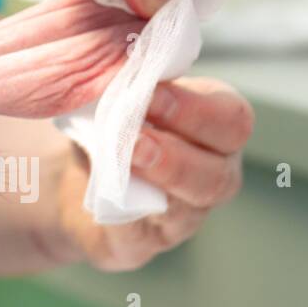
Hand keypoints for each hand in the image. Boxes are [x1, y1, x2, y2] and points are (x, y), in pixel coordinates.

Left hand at [56, 76, 251, 271]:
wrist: (75, 180)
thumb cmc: (109, 125)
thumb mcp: (121, 95)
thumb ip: (128, 81)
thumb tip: (115, 65)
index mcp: (214, 127)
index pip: (232, 118)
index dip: (194, 107)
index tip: (149, 88)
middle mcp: (213, 172)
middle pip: (223, 167)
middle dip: (182, 143)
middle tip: (138, 125)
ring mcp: (185, 213)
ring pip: (195, 201)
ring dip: (162, 172)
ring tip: (125, 151)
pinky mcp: (147, 242)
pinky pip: (146, 231)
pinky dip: (125, 207)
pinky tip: (105, 185)